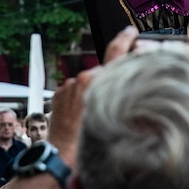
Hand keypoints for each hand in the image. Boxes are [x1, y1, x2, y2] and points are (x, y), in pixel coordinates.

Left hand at [49, 26, 138, 165]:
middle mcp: (84, 78)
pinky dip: (77, 100)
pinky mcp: (58, 93)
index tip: (130, 32)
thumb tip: (126, 86)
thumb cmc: (91, 142)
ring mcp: (69, 85)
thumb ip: (123, 95)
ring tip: (91, 117)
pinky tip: (79, 117)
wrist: (64, 155)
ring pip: (87, 83)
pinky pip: (73, 91)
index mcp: (100, 81)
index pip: (116, 51)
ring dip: (91, 93)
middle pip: (102, 73)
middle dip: (107, 84)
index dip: (125, 39)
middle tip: (109, 105)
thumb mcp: (118, 118)